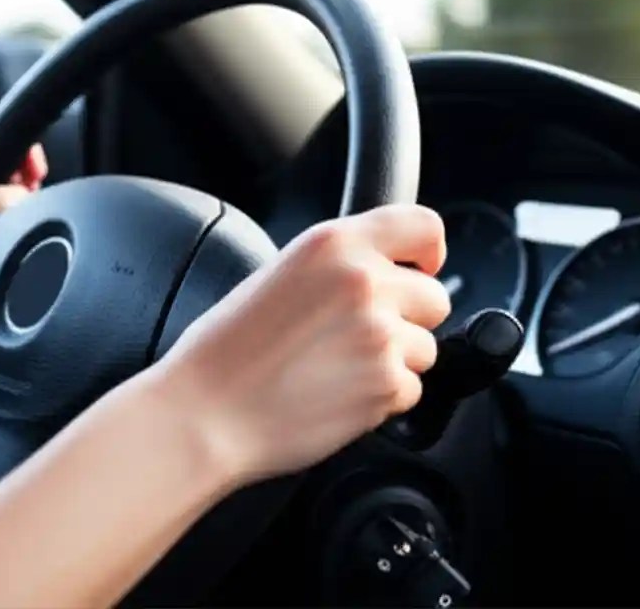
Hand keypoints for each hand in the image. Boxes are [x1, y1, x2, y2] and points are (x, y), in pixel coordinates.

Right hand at [149, 205, 450, 486]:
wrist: (205, 412)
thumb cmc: (225, 352)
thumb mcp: (278, 274)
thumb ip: (337, 267)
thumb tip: (384, 275)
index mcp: (334, 244)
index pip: (423, 227)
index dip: (428, 252)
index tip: (421, 269)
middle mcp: (364, 282)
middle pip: (434, 298)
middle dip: (407, 320)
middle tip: (359, 338)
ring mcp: (380, 334)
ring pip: (424, 349)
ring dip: (393, 363)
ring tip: (336, 371)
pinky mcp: (386, 384)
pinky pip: (410, 391)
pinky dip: (381, 399)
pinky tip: (335, 396)